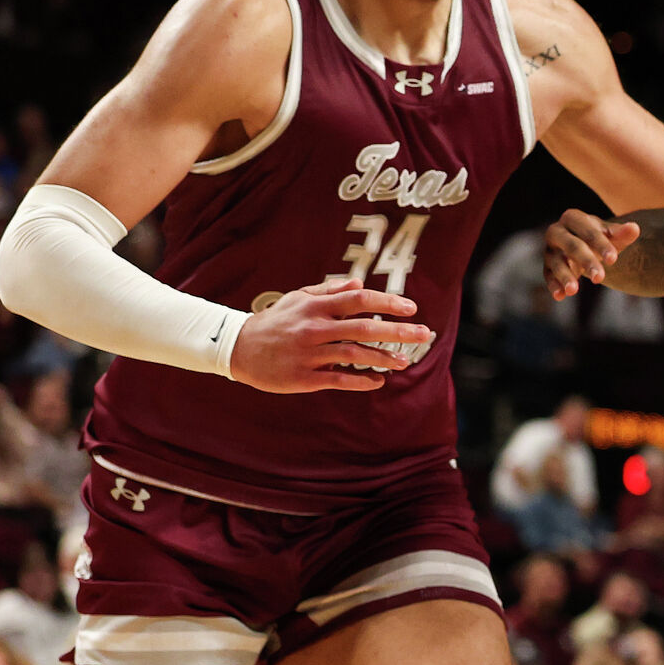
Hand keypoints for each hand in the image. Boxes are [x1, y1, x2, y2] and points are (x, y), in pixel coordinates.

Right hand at [229, 278, 435, 393]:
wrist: (238, 348)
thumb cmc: (275, 321)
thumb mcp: (297, 299)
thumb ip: (329, 291)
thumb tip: (359, 283)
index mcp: (315, 306)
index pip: (359, 300)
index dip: (387, 303)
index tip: (412, 308)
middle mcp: (315, 328)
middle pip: (364, 328)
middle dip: (398, 331)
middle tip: (425, 335)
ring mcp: (310, 353)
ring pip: (355, 355)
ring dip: (384, 358)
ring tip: (404, 362)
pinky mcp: (305, 377)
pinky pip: (339, 380)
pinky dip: (362, 381)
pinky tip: (379, 381)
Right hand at [543, 210, 640, 299]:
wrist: (583, 244)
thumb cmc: (599, 238)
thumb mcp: (611, 235)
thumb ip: (621, 233)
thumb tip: (635, 228)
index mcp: (573, 218)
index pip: (588, 232)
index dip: (601, 245)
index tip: (613, 259)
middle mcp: (557, 231)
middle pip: (572, 246)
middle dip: (586, 261)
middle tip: (600, 278)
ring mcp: (550, 249)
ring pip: (557, 263)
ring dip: (565, 276)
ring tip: (574, 290)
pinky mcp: (547, 266)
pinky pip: (548, 276)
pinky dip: (554, 286)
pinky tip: (559, 296)